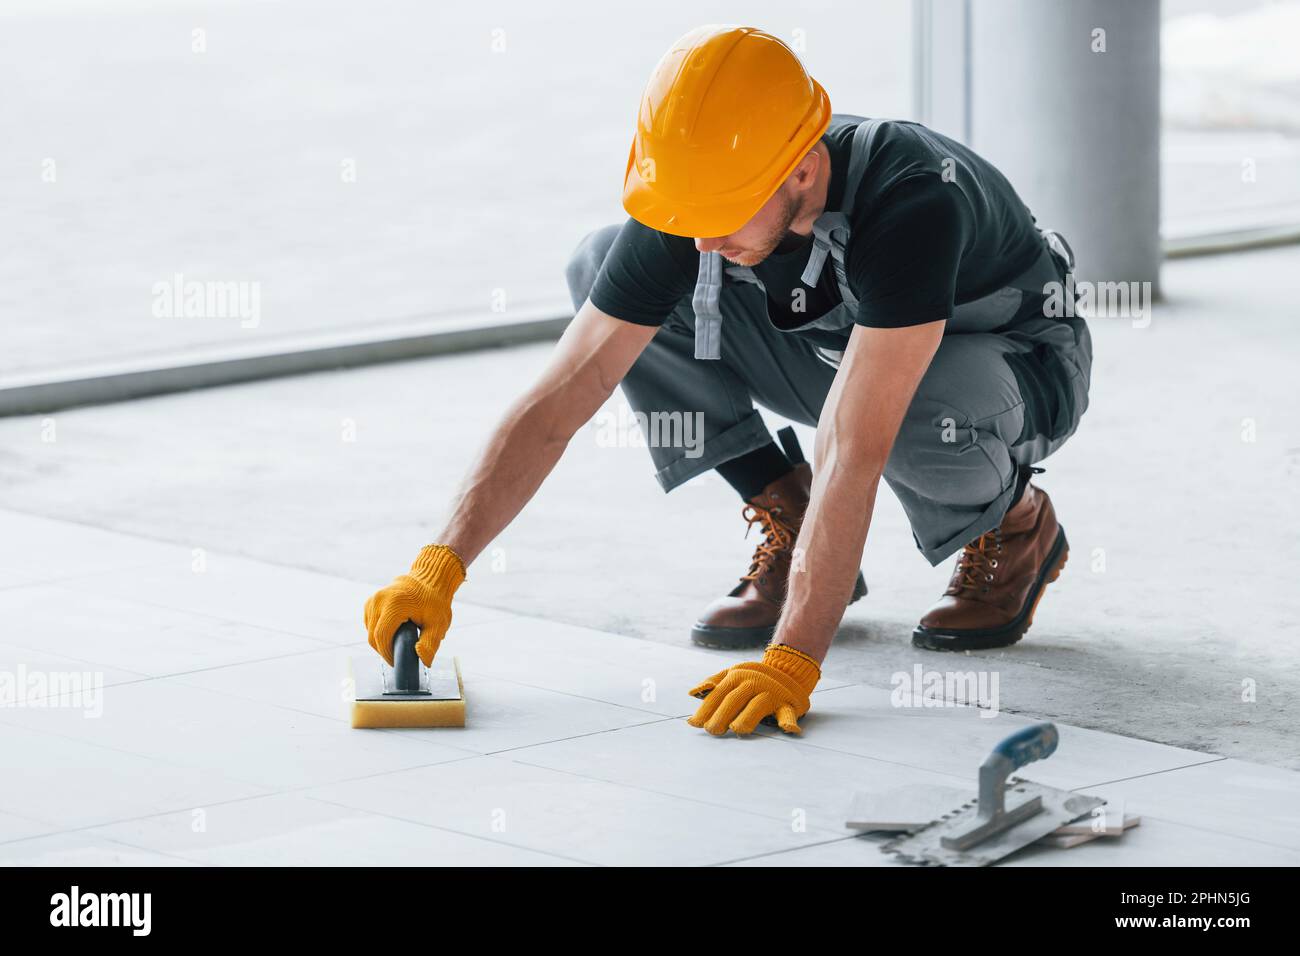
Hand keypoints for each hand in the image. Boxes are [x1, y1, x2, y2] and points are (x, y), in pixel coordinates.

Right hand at [364, 545, 465, 666]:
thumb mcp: (438, 623)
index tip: (397, 662)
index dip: (387, 654)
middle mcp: (379, 599)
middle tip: (398, 657)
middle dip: (384, 650)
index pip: (382, 636)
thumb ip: (430, 643)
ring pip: (369, 631)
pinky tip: (393, 634)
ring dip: (380, 642)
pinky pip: (370, 624)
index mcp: (394, 603)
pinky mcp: (371, 601)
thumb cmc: (435, 601)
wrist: (430, 579)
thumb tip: (424, 661)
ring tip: (398, 645)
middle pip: (373, 635)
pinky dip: (378, 632)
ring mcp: (373, 599)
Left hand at [687, 644, 820, 735]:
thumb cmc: (753, 678)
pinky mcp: (788, 703)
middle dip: (720, 716)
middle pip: (734, 700)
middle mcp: (753, 682)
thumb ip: (713, 683)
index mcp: (737, 676)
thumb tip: (692, 693)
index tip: (694, 723)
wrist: (788, 670)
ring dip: (746, 718)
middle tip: (712, 731)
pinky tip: (787, 728)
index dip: (705, 709)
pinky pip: (787, 713)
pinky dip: (788, 720)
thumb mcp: (732, 674)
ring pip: (757, 705)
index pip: (718, 694)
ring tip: (736, 729)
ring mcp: (771, 692)